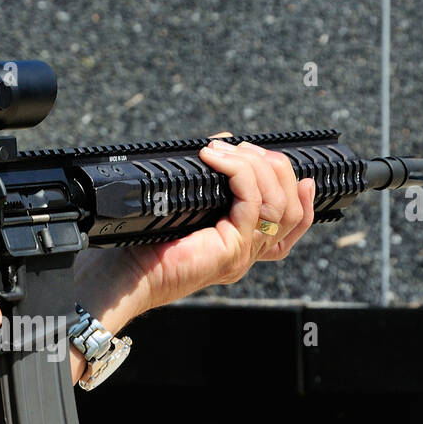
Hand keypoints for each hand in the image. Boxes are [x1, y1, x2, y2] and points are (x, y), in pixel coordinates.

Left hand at [108, 133, 316, 313]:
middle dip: (277, 170)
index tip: (302, 175)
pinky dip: (238, 172)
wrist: (118, 276)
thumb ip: (205, 185)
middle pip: (291, 212)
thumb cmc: (137, 246)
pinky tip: (215, 157)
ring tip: (226, 150)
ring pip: (278, 205)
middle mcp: (245, 255)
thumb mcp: (180, 208)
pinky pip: (252, 202)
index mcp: (237, 248)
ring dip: (257, 166)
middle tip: (246, 148)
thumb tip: (220, 146)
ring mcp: (241, 255)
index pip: (289, 230)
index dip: (303, 202)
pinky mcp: (230, 250)